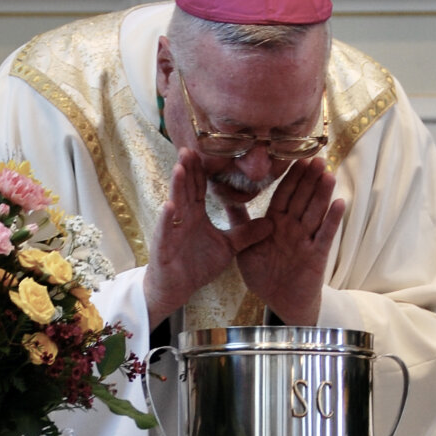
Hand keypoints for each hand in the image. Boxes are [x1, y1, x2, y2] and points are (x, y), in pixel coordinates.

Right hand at [144, 149, 271, 326]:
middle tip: (191, 147)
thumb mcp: (228, 248)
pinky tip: (169, 205)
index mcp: (196, 214)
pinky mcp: (163, 246)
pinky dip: (167, 218)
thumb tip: (272, 223)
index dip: (204, 169)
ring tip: (180, 168)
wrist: (176, 289)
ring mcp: (171, 230)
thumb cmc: (196, 265)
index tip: (210, 149)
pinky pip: (165, 230)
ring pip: (174, 203)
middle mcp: (183, 218)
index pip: (200, 187)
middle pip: (186, 189)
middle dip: (188, 169)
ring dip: (177, 187)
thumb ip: (247, 234)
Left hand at [228, 157, 344, 324]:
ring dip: (322, 193)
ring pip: (315, 212)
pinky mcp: (317, 255)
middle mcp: (293, 228)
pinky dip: (332, 220)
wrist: (279, 302)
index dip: (290, 177)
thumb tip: (227, 199)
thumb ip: (241, 223)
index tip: (296, 158)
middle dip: (309, 179)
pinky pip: (325, 235)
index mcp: (276, 223)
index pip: (284, 195)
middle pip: (302, 198)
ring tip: (328, 173)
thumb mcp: (246, 247)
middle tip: (316, 157)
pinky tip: (339, 203)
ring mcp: (306, 240)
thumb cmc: (264, 275)